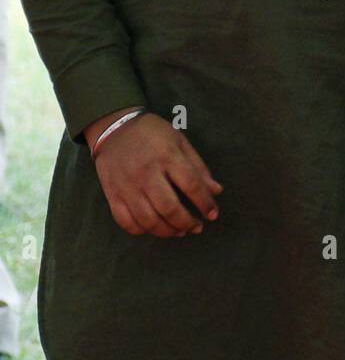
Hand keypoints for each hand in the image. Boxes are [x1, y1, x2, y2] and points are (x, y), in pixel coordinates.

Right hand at [86, 110, 222, 237]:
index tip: (213, 214)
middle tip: (196, 227)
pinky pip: (127, 222)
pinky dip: (143, 231)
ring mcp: (127, 186)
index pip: (191, 185)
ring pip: (148, 220)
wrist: (114, 128)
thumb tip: (216, 191)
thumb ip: (198, 167)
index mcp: (167, 156)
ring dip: (168, 231)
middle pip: (169, 208)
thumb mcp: (179, 141)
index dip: (205, 203)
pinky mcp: (113, 195)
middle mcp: (146, 173)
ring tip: (180, 231)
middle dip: (187, 222)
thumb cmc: (152, 133)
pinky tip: (155, 228)